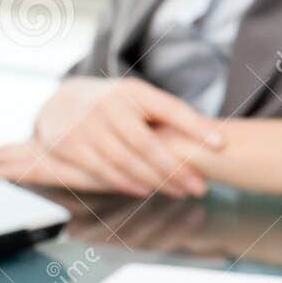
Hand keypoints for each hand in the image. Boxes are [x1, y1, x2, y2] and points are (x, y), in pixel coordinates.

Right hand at [7, 76, 220, 197]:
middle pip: (148, 143)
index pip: (170, 108)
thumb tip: (212, 135)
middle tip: (200, 187)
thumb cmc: (113, 106)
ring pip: (126, 161)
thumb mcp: (138, 100)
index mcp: (133, 91)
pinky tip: (147, 191)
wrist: (61, 102)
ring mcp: (87, 125)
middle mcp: (109, 105)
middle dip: (176, 168)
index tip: (220, 145)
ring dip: (156, 181)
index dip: (195, 127)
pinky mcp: (70, 145)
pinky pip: (103, 170)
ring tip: (180, 192)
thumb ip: (166, 114)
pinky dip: (127, 183)